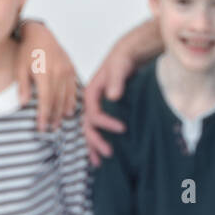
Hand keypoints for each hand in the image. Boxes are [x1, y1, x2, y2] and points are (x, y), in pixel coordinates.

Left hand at [17, 21, 77, 132]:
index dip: (44, 115)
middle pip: (57, 100)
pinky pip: (73, 87)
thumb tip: (24, 104)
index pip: (45, 100)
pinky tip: (69, 109)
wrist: (40, 34)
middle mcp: (58, 72)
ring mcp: (67, 70)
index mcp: (44, 73)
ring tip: (59, 123)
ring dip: (63, 111)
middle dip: (53, 116)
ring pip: (67, 95)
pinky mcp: (71, 68)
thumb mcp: (20, 67)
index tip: (41, 127)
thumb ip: (23, 86)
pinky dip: (72, 99)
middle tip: (50, 129)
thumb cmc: (27, 51)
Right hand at [82, 37, 131, 166]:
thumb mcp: (120, 65)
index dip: (105, 124)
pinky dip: (99, 138)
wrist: (128, 53)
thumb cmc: (123, 58)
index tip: (122, 128)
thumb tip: (112, 96)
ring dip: (94, 145)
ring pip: (90, 129)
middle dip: (95, 142)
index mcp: (91, 92)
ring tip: (100, 161)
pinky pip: (98, 126)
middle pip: (87, 126)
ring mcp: (96, 105)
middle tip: (109, 154)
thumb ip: (116, 80)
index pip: (93, 114)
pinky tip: (102, 150)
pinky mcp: (104, 108)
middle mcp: (90, 101)